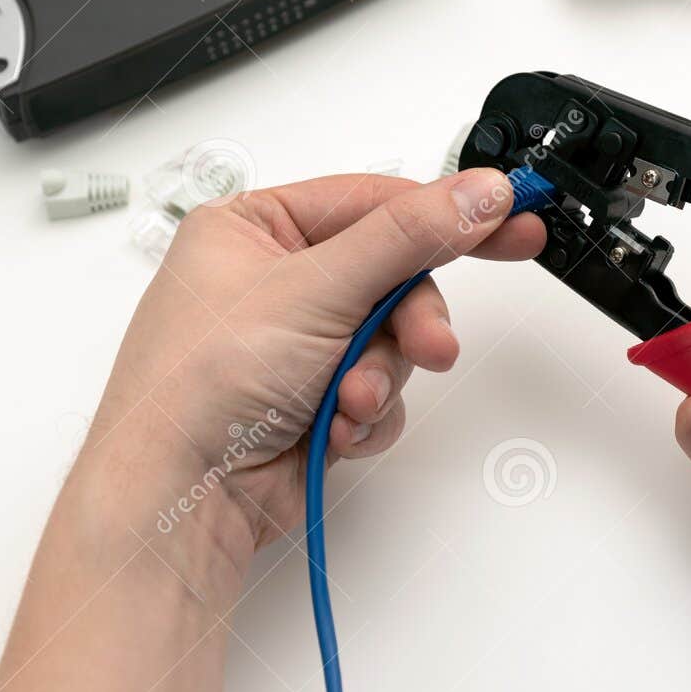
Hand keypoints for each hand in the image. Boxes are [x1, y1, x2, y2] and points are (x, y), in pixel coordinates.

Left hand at [83, 168, 544, 577]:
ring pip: (393, 339)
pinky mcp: (315, 398)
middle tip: (434, 344)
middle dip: (409, 321)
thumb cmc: (197, 387)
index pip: (377, 201)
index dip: (448, 214)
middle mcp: (274, 279)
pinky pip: (381, 389)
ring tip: (353, 401)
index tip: (512, 221)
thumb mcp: (317, 288)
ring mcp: (297, 342)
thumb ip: (410, 237)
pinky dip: (369, 411)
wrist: (178, 498)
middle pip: (394, 276)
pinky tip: (336, 426)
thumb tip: (477, 194)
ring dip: (383, 375)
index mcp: (256, 226)